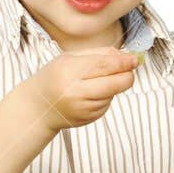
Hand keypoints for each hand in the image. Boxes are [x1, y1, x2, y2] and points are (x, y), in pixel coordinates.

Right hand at [26, 47, 142, 131]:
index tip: (135, 59)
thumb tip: (126, 56)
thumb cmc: (55, 77)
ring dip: (113, 85)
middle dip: (127, 75)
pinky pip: (108, 103)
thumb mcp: (71, 58)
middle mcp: (76, 92)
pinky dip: (105, 96)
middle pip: (116, 83)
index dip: (123, 62)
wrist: (38, 106)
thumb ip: (99, 54)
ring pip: (114, 93)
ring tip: (93, 81)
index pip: (104, 65)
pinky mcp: (89, 118)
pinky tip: (90, 94)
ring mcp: (84, 108)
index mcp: (69, 71)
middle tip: (129, 68)